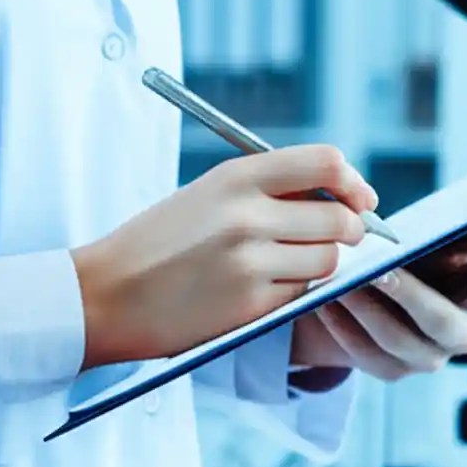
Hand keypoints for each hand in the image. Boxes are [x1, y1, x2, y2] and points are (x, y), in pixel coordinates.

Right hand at [71, 145, 376, 368]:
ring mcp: (250, 261)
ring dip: (318, 264)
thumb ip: (271, 188)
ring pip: (327, 261)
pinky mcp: (250, 304)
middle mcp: (248, 214)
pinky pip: (301, 294)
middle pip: (339, 219)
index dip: (353, 182)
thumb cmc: (161, 240)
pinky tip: (257, 288)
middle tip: (334, 237)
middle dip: (347, 231)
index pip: (326, 163)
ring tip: (283, 263)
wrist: (107, 293)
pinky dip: (292, 292)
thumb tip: (342, 195)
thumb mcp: (210, 193)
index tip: (360, 199)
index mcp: (237, 176)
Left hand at [291, 230, 466, 380]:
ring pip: (398, 341)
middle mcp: (463, 333)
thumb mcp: (440, 238)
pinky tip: (325, 301)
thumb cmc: (421, 258)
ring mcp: (428, 357)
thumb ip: (466, 223)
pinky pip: (366, 355)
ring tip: (341, 283)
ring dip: (366, 311)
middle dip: (410, 295)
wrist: (385, 295)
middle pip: (442, 321)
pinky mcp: (393, 371)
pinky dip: (343, 328)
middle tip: (379, 270)